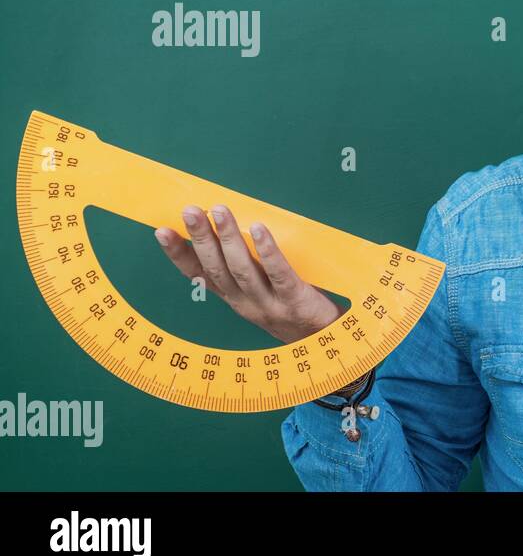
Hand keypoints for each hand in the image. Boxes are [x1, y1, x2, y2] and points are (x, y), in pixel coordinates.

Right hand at [153, 204, 345, 343]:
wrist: (328, 344)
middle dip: (201, 239)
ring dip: (228, 239)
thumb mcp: (263, 293)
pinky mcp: (295, 301)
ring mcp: (270, 305)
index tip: (161, 231)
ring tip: (219, 211)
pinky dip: (267, 251)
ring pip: (243, 270)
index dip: (179, 255)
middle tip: (189, 211)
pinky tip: (259, 229)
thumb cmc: (294, 310)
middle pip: (217, 269)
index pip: (200, 276)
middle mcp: (246, 304)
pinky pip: (279, 274)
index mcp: (235, 300)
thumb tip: (232, 227)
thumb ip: (248, 268)